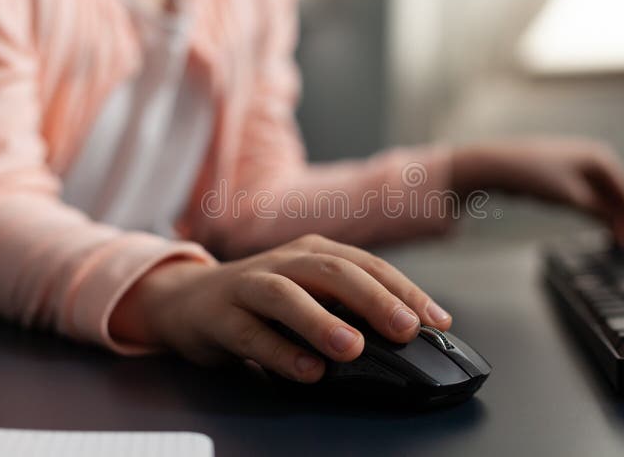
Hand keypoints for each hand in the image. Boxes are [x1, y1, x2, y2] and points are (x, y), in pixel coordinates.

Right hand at [109, 234, 451, 382]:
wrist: (187, 298)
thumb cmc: (261, 298)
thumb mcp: (308, 293)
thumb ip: (347, 307)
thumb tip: (404, 333)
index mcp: (313, 252)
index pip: (366, 264)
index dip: (404, 289)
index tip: (436, 320)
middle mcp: (285, 262)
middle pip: (331, 271)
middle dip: (372, 298)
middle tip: (405, 328)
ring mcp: (249, 284)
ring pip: (286, 296)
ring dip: (322, 321)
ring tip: (353, 348)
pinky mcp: (220, 314)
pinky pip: (250, 333)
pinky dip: (280, 352)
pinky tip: (308, 371)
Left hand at [452, 137, 623, 246]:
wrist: (497, 165)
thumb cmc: (534, 176)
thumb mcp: (572, 197)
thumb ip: (600, 211)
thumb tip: (622, 223)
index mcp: (601, 158)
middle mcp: (593, 157)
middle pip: (618, 191)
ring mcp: (578, 164)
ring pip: (604, 193)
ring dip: (613, 214)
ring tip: (620, 237)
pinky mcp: (563, 173)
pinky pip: (588, 192)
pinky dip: (597, 208)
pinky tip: (599, 221)